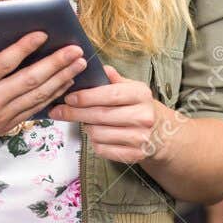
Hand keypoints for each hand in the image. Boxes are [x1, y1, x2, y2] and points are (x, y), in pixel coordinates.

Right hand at [0, 31, 90, 171]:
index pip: (3, 64)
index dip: (24, 48)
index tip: (42, 34)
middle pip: (30, 80)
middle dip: (56, 64)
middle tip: (76, 51)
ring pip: (37, 97)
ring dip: (60, 80)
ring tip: (78, 66)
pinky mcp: (2, 127)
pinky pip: (32, 111)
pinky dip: (50, 99)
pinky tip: (63, 88)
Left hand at [47, 65, 162, 163]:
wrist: (162, 133)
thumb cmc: (139, 107)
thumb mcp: (132, 88)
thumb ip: (114, 79)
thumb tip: (98, 67)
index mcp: (141, 95)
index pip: (110, 95)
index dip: (86, 97)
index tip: (69, 98)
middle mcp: (143, 117)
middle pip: (101, 116)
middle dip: (75, 113)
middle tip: (59, 111)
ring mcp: (140, 138)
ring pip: (98, 134)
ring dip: (86, 128)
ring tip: (87, 122)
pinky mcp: (134, 155)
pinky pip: (102, 149)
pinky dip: (94, 142)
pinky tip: (97, 135)